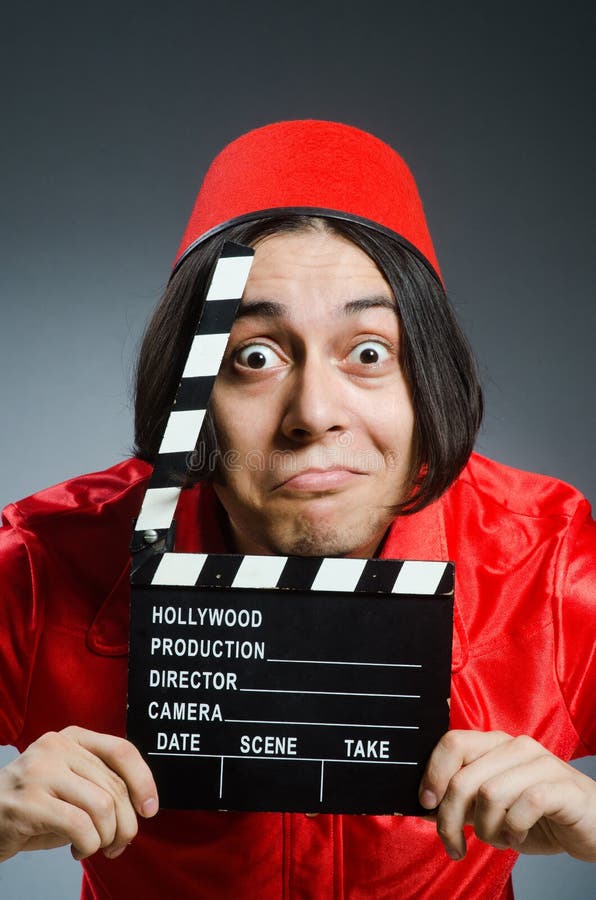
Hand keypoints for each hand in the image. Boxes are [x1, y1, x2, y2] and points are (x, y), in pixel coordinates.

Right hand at [0, 726, 157, 862]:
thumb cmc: (36, 806)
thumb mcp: (72, 785)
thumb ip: (102, 784)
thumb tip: (144, 805)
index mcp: (72, 737)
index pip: (122, 751)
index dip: (144, 781)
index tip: (150, 809)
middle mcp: (57, 747)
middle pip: (115, 786)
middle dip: (125, 824)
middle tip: (117, 844)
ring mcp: (40, 772)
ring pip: (102, 806)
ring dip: (107, 837)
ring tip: (94, 846)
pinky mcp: (28, 802)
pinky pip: (80, 825)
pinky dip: (89, 844)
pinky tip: (79, 849)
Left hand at [419, 730, 595, 861]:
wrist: (593, 826)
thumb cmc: (541, 815)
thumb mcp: (495, 808)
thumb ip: (464, 801)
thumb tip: (426, 805)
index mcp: (497, 744)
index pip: (453, 743)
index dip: (433, 774)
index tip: (426, 804)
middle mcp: (517, 746)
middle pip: (464, 777)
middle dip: (450, 818)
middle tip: (454, 845)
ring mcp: (541, 764)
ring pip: (490, 794)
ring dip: (486, 829)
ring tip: (498, 839)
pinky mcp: (562, 787)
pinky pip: (523, 807)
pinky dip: (514, 831)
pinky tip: (518, 837)